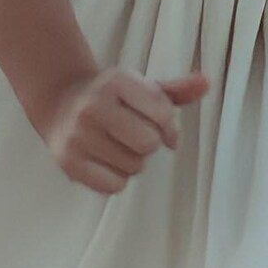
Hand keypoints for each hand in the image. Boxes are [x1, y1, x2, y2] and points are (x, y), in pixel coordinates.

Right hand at [43, 69, 208, 194]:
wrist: (60, 101)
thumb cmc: (112, 97)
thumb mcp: (141, 87)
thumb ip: (176, 90)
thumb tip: (206, 83)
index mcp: (115, 81)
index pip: (163, 112)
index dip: (170, 126)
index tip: (162, 127)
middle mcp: (92, 105)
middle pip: (148, 143)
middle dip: (149, 143)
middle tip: (134, 135)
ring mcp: (77, 135)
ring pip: (133, 167)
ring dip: (133, 161)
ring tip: (117, 145)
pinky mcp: (68, 163)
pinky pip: (114, 186)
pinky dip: (117, 179)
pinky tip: (106, 160)